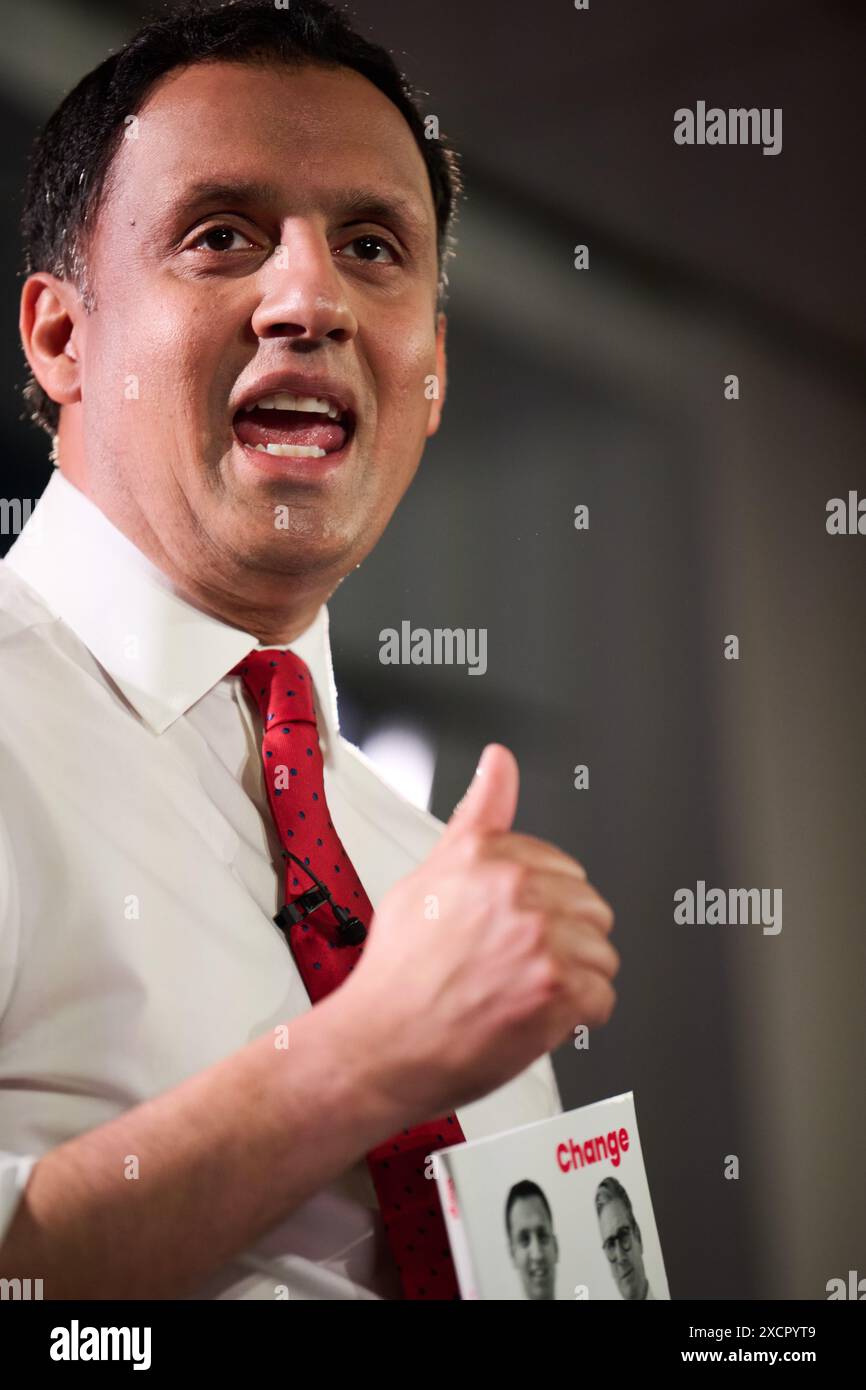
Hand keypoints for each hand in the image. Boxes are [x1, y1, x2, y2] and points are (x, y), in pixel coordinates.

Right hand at [341, 744, 618, 1121]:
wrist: (381, 1044)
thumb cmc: (399, 971)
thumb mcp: (429, 873)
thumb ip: (478, 816)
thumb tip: (500, 762)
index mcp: (488, 854)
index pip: (564, 868)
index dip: (540, 905)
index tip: (511, 927)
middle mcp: (518, 889)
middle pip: (590, 909)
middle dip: (562, 939)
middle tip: (513, 964)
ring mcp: (542, 939)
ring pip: (601, 954)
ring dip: (571, 979)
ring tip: (521, 991)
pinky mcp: (559, 989)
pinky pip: (602, 998)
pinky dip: (576, 1017)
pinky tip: (534, 1016)